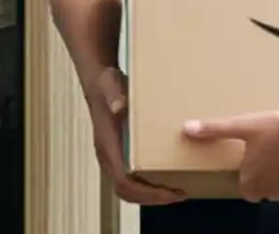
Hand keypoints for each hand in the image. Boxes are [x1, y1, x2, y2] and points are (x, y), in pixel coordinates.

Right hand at [85, 66, 185, 205]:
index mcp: (107, 145)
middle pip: (127, 191)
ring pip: (130, 186)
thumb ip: (115, 95)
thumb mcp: (111, 85)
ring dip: (152, 193)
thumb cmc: (106, 85)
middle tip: (179, 195)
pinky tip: (168, 174)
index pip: (123, 181)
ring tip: (177, 190)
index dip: (145, 192)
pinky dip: (149, 183)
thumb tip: (119, 106)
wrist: (99, 82)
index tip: (167, 193)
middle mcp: (109, 155)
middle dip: (153, 198)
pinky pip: (133, 176)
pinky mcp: (121, 152)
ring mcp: (114, 155)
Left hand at [183, 111, 278, 202]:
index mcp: (251, 182)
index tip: (256, 159)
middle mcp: (270, 193)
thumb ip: (215, 130)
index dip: (251, 174)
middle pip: (266, 190)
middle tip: (273, 152)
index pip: (247, 189)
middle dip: (268, 176)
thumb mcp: (242, 125)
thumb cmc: (274, 129)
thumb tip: (186, 128)